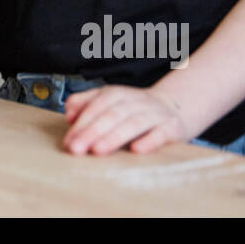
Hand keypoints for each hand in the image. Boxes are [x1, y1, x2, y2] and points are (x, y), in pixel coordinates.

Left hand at [61, 85, 189, 154]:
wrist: (176, 107)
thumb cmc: (134, 110)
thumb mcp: (109, 101)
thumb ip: (86, 104)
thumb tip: (68, 115)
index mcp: (117, 94)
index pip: (97, 105)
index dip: (81, 123)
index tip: (69, 141)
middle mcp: (136, 101)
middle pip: (112, 114)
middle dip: (92, 132)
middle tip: (76, 149)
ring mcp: (155, 113)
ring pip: (134, 123)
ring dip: (114, 136)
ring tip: (97, 150)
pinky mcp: (172, 127)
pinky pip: (161, 133)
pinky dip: (149, 140)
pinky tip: (135, 149)